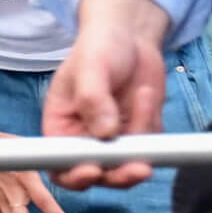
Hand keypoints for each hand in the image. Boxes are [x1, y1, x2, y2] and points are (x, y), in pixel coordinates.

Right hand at [43, 0, 171, 188]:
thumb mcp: (90, 67)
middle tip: (139, 167)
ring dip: (141, 140)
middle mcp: (85, 141)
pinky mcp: (139, 137)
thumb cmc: (99, 47)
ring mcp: (114, 142)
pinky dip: (151, 124)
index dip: (75, 176)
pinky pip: (150, 147)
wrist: (131, 36)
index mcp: (61, 128)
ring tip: (143, 95)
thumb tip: (105, 134)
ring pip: (129, 165)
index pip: (60, 166)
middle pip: (100, 176)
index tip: (95, 169)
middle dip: (120, 173)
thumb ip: (93, 99)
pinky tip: (145, 95)